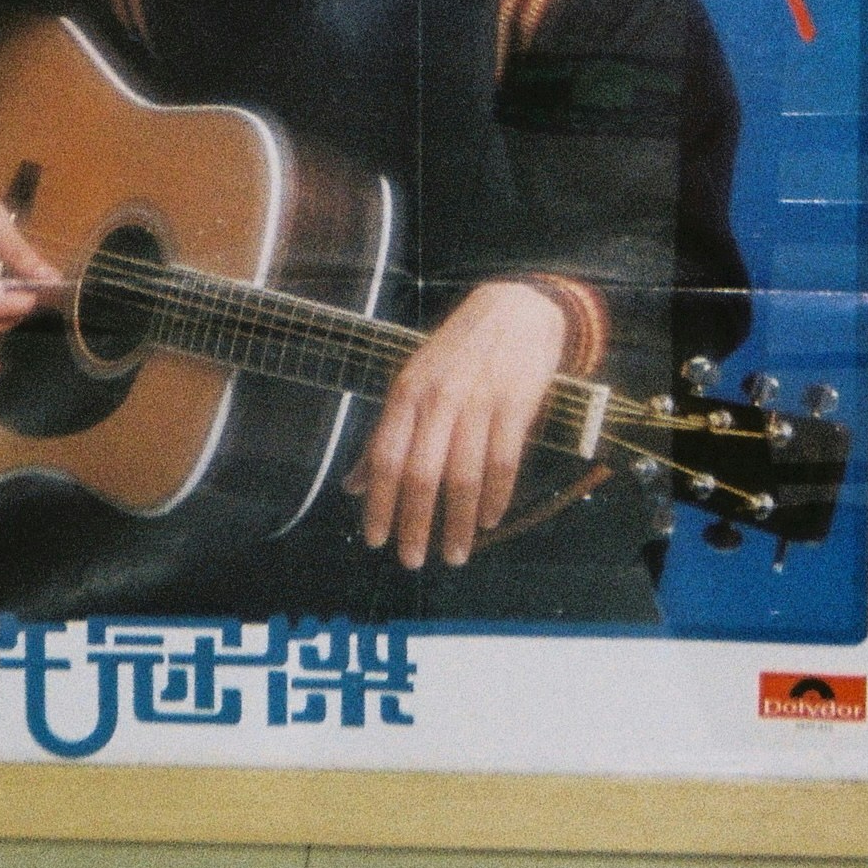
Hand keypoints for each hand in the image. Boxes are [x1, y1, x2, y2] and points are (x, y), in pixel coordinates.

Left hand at [346, 282, 568, 571]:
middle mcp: (438, 397)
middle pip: (421, 474)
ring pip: (464, 475)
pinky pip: (504, 461)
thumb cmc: (458, 353)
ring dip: (459, 523)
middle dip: (415, 524)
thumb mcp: (413, 383)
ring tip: (456, 555)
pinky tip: (491, 520)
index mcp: (406, 392)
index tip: (376, 541)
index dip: (378, 502)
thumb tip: (351, 487)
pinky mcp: (517, 403)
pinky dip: (496, 497)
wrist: (515, 306)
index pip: (384, 457)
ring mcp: (479, 399)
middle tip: (413, 561)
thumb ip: (386, 435)